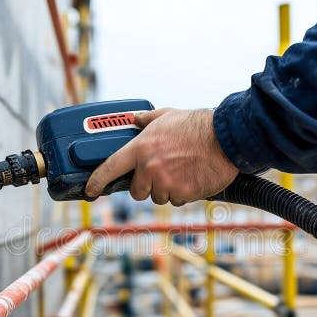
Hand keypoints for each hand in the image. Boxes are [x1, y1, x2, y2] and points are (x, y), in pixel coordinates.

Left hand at [85, 108, 238, 204]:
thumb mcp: (168, 115)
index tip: (91, 189)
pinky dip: (183, 193)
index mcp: (141, 148)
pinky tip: (192, 177)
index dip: (98, 181)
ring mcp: (165, 183)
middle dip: (146, 186)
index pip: (110, 167)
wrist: (225, 139)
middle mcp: (149, 167)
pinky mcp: (182, 194)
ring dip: (167, 189)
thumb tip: (136, 118)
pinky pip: (176, 200)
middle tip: (160, 174)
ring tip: (182, 171)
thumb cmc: (198, 125)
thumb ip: (147, 119)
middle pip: (137, 191)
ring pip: (159, 197)